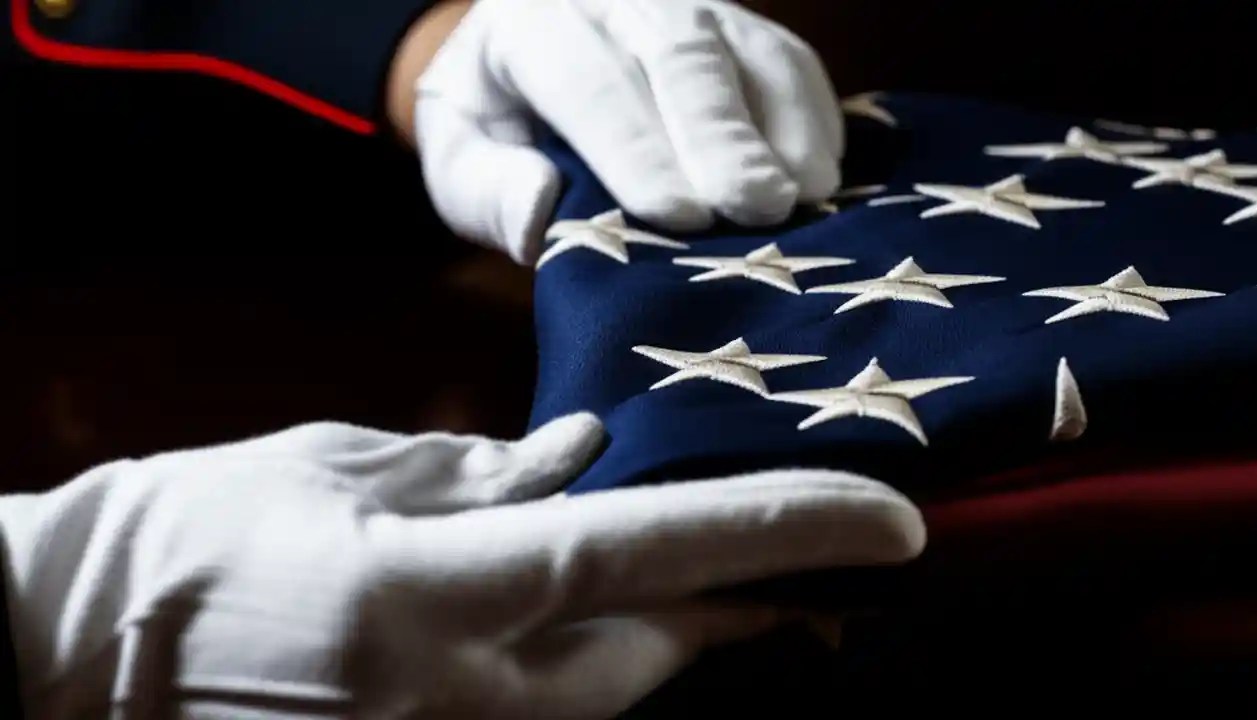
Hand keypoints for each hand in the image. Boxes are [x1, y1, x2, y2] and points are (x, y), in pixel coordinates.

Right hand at [0, 414, 921, 717]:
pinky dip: (584, 668)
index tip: (895, 520)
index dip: (780, 532)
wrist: (68, 657)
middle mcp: (452, 699)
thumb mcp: (341, 468)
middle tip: (822, 556)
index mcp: (427, 596)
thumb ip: (476, 474)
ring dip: (665, 637)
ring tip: (717, 581)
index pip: (641, 556)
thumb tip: (580, 459)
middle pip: (652, 654)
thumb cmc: (194, 539)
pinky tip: (587, 624)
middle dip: (741, 605)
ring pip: (607, 699)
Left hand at [411, 0, 844, 263]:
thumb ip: (487, 189)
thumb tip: (543, 211)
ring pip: (749, 51)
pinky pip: (791, 62)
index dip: (636, 149)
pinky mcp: (745, 32)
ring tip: (806, 198)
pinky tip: (821, 178)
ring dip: (784, 126)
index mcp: (534, 23)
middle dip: (724, 134)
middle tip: (760, 207)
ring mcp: (694, 6)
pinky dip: (813, 118)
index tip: (679, 215)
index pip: (589, 82)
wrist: (527, 60)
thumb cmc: (497, 123)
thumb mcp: (458, 157)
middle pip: (682, 54)